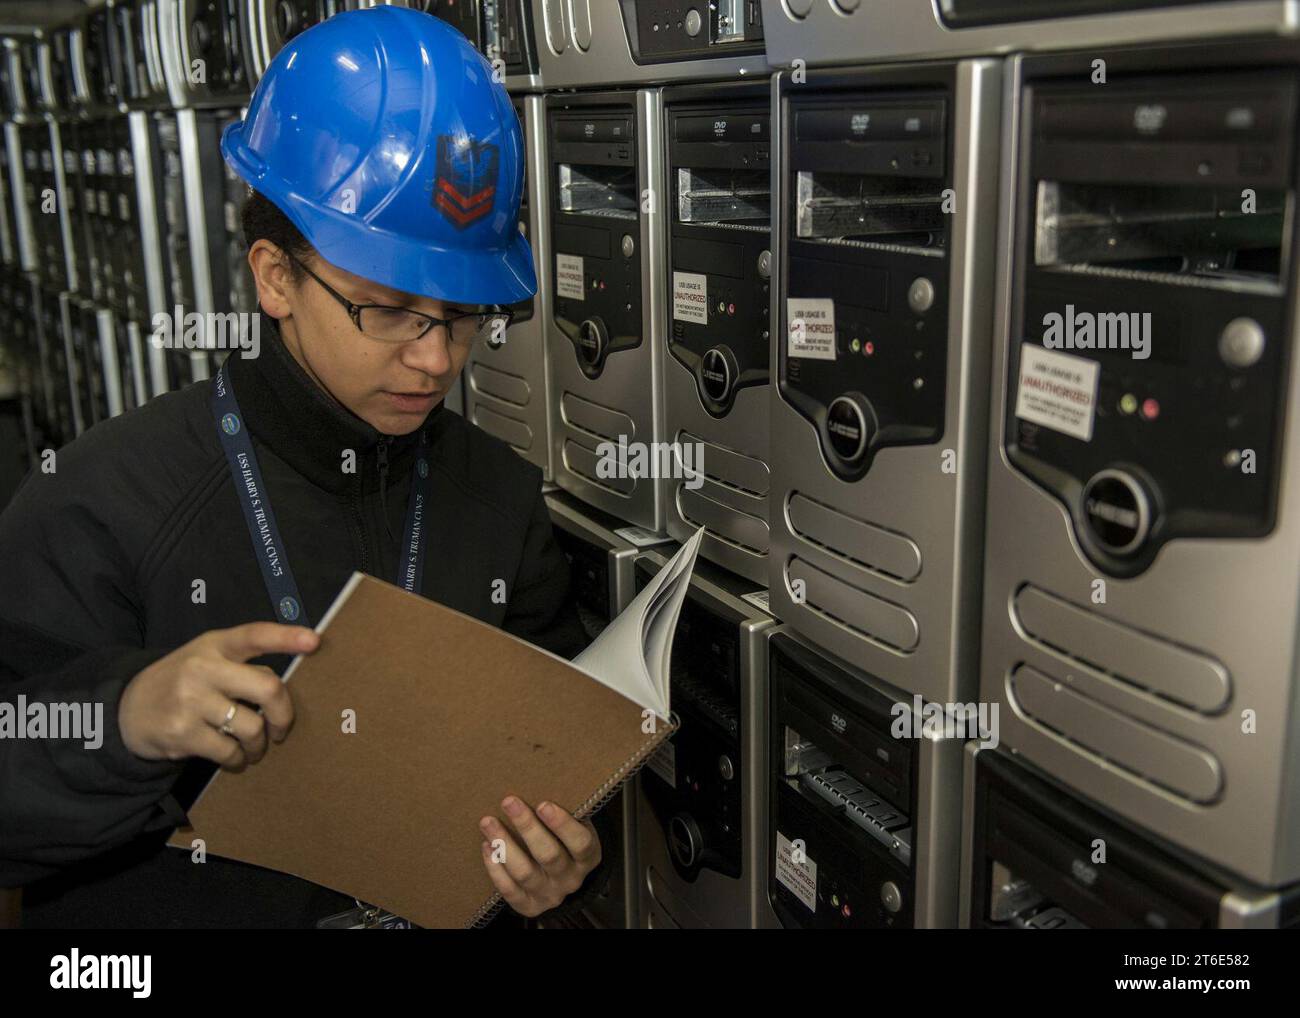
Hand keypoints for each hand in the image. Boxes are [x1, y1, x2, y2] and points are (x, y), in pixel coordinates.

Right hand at [119, 622, 318, 770]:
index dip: (287, 637)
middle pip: (268, 687)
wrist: (127, 708)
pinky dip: (238, 759)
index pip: (255, 634)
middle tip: (282, 729)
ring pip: (252, 726)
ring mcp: (191, 700)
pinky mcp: (182, 732)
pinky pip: (229, 751)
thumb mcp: (206, 659)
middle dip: (285, 715)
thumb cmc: (183, 681)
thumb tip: (283, 691)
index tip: (314, 641)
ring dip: (260, 744)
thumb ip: (241, 665)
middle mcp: (203, 667)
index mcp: (215, 644)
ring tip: (254, 748)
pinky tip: (233, 757)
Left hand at [479, 797, 601, 916]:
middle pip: (549, 855)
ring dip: (504, 845)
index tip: (543, 804)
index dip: (562, 825)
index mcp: (588, 857)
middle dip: (527, 827)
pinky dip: (495, 868)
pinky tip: (487, 846)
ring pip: (525, 873)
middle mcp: (570, 879)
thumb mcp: (577, 826)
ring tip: (488, 822)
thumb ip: (567, 810)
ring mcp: (549, 895)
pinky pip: (509, 890)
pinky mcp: (529, 906)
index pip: (580, 843)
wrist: (563, 876)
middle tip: (509, 802)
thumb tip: (543, 775)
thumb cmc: (565, 839)